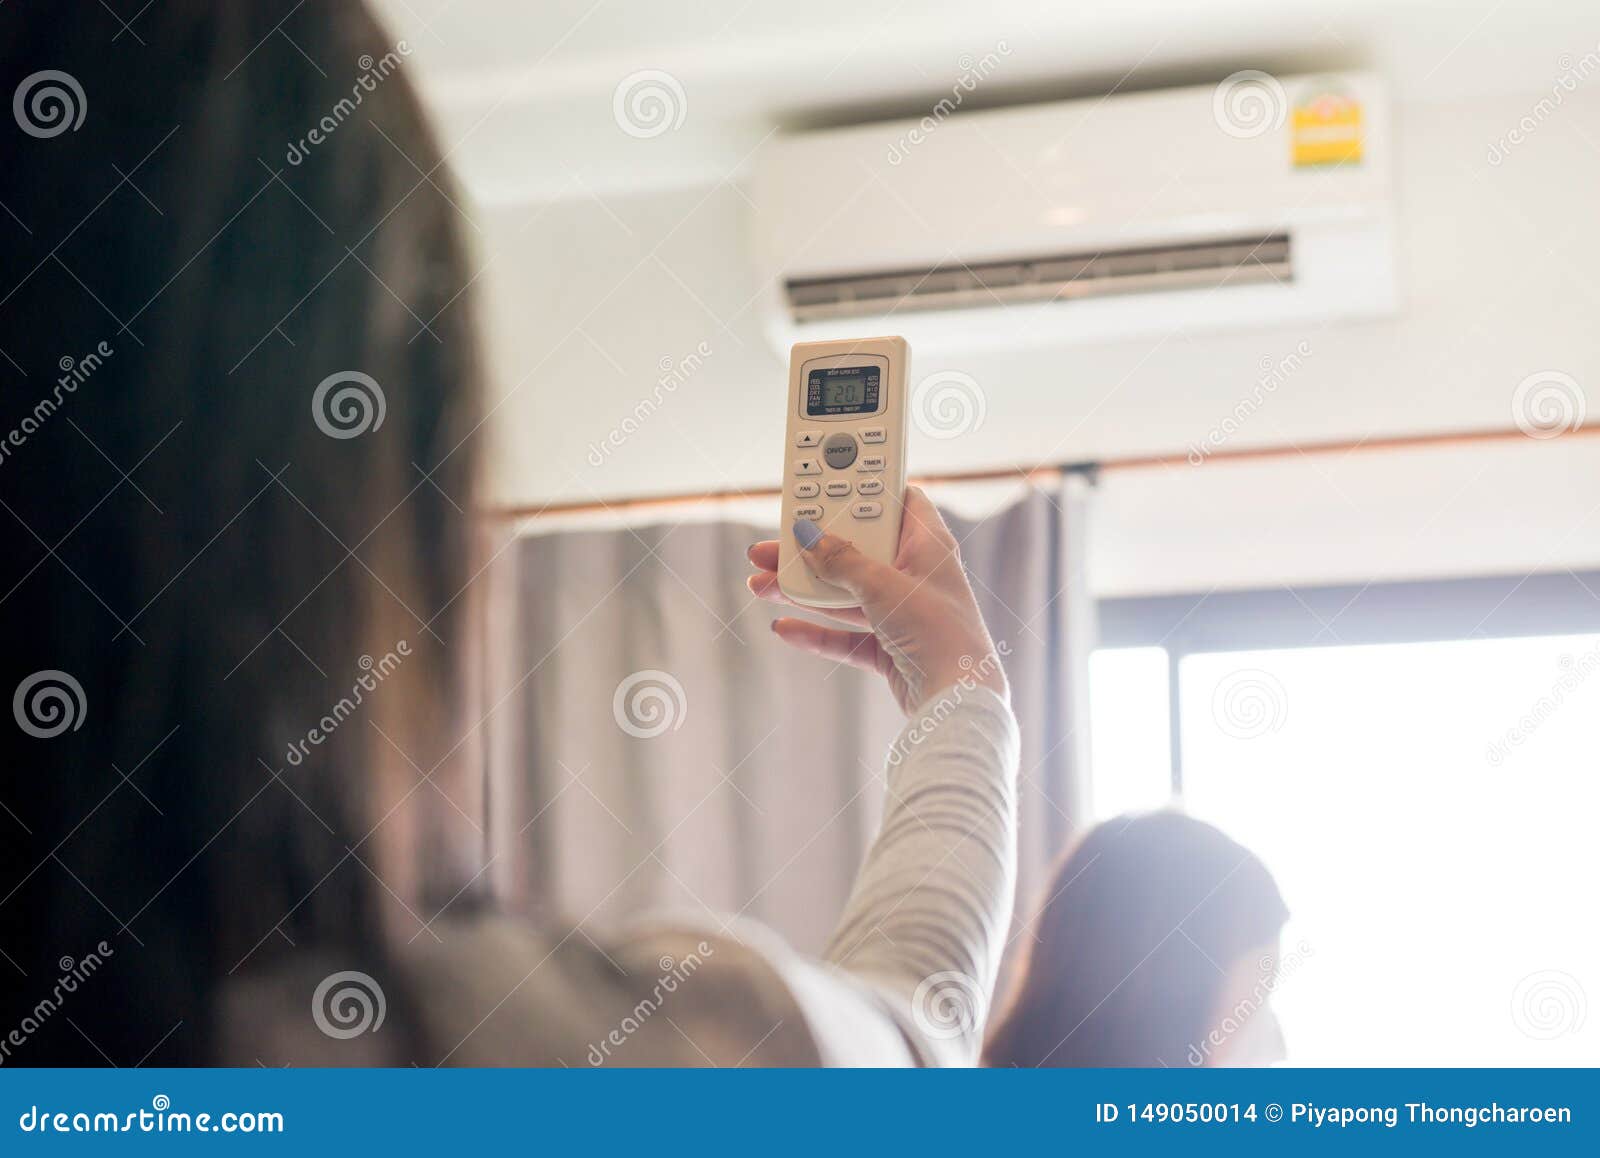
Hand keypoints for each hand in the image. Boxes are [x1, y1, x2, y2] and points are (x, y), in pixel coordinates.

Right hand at [746, 486, 1007, 714]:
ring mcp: (903, 614)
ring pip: (845, 593)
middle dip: (813, 549)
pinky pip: (846, 636)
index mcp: (928, 546)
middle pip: (857, 551)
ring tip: (761, 583)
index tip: (822, 487)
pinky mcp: (891, 650)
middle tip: (773, 544)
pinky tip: (785, 627)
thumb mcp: (882, 585)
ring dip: (804, 589)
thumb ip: (841, 561)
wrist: (959, 701)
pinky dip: (816, 632)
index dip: (860, 492)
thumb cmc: (938, 631)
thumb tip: (809, 537)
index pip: (894, 503)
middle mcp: (916, 576)